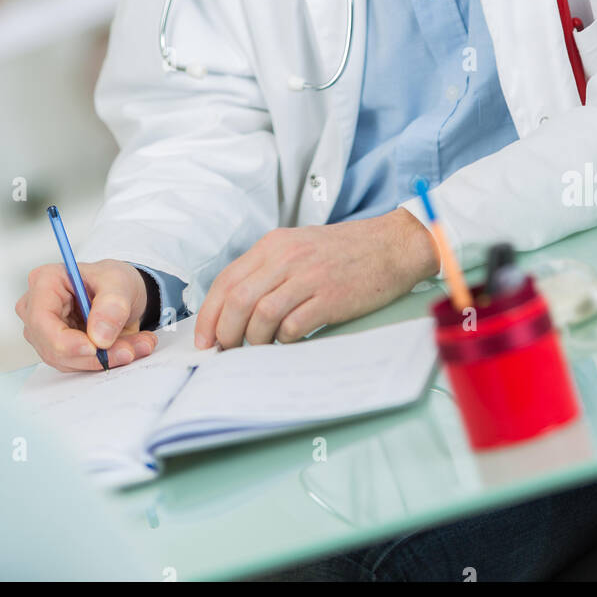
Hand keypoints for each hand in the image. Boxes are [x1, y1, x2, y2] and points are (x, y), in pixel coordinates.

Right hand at [15, 259, 158, 370]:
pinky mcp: (59, 350)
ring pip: (69, 361)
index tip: (94, 348)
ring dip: (105, 358)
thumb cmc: (112, 280)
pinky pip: (80, 365)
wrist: (122, 293)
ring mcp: (46, 333)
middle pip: (53, 346)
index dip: (63, 341)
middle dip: (94, 354)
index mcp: (45, 282)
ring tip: (136, 345)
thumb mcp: (120, 281)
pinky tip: (129, 348)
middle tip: (129, 350)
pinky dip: (107, 360)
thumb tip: (99, 336)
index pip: (41, 319)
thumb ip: (112, 305)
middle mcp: (38, 309)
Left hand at [193, 207, 439, 349]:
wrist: (391, 245)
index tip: (205, 339)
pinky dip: (284, 341)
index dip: (209, 314)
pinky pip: (293, 326)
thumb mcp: (298, 247)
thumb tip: (235, 311)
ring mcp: (308, 276)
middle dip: (225, 334)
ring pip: (260, 315)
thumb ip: (268, 271)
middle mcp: (286, 257)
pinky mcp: (330, 297)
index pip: (226, 280)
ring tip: (258, 350)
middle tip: (226, 352)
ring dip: (253, 341)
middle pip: (237, 300)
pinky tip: (288, 342)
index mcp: (273, 244)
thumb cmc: (344, 251)